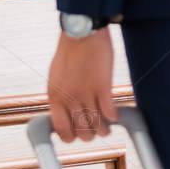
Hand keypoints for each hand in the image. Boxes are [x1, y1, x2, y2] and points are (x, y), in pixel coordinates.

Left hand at [47, 28, 115, 142]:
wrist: (81, 32)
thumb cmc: (70, 51)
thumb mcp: (56, 76)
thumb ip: (60, 95)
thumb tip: (64, 112)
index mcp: (54, 96)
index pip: (61, 129)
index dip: (71, 137)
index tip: (77, 135)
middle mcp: (68, 98)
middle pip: (81, 132)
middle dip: (89, 135)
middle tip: (95, 129)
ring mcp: (86, 93)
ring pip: (97, 126)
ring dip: (104, 129)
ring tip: (106, 126)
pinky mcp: (103, 87)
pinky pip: (110, 113)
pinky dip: (113, 117)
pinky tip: (114, 114)